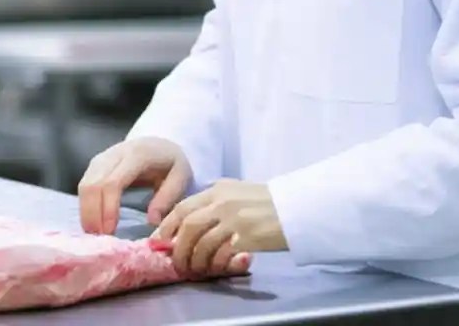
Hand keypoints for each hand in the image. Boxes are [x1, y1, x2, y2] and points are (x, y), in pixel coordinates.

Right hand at [77, 137, 190, 235]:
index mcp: (137, 155)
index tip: (110, 231)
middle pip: (93, 184)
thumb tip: (152, 221)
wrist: (158, 143)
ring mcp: (101, 158)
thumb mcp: (180, 178)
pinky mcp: (94, 165)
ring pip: (84, 185)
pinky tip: (93, 223)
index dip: (107, 208)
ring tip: (95, 235)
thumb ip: (167, 198)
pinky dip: (85, 206)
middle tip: (100, 239)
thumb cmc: (170, 163)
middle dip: (92, 214)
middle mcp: (114, 154)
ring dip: (86, 212)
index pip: (113, 183)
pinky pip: (84, 186)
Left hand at [153, 179, 286, 277]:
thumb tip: (192, 221)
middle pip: (188, 225)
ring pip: (202, 242)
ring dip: (195, 260)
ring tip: (195, 270)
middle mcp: (223, 202)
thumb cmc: (269, 202)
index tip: (160, 240)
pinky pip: (220, 254)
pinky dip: (213, 264)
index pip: (184, 207)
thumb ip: (217, 201)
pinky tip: (215, 268)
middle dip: (178, 247)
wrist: (299, 208)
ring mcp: (234, 219)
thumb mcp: (239, 191)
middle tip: (176, 261)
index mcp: (219, 189)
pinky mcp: (246, 237)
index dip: (168, 226)